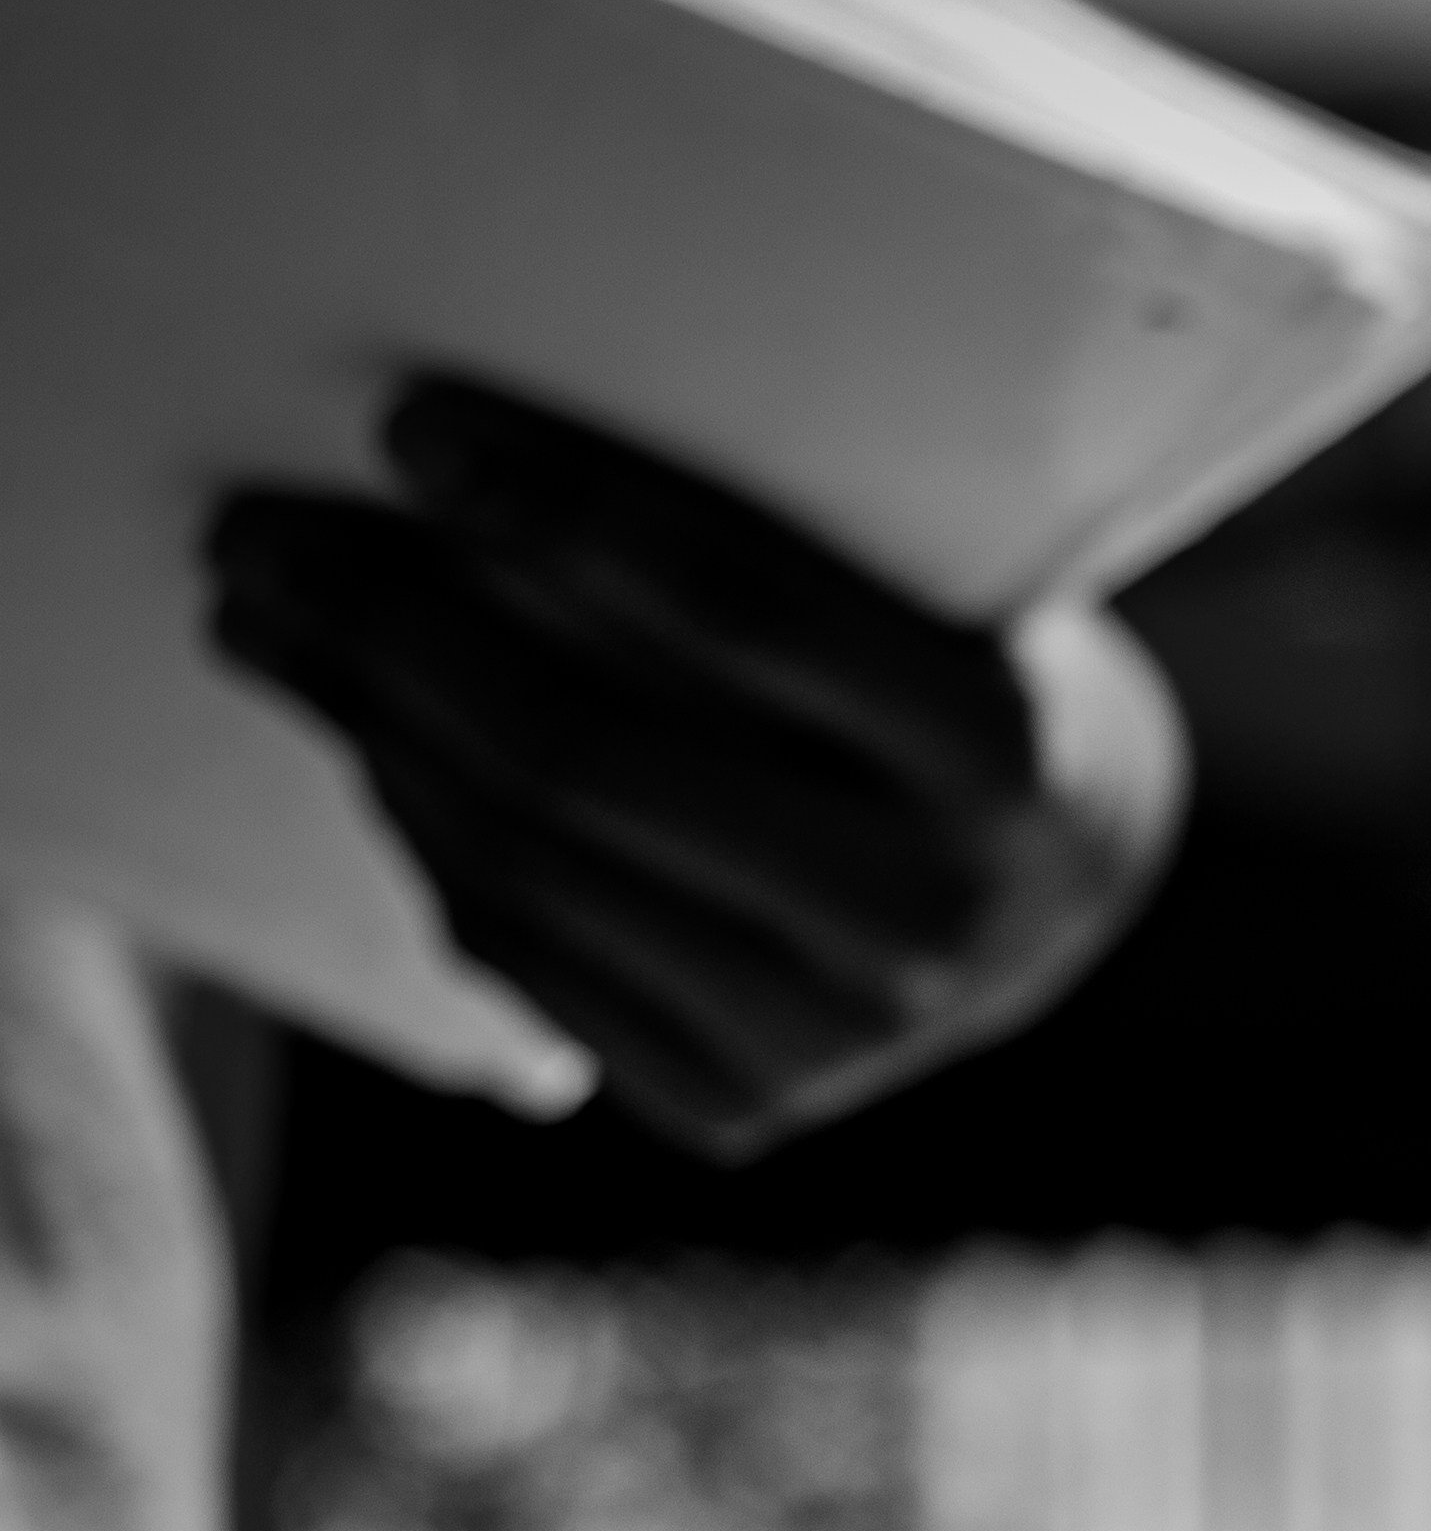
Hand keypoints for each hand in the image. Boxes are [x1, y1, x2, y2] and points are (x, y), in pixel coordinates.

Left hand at [203, 376, 1181, 1156]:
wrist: (1064, 878)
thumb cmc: (968, 667)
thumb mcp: (931, 586)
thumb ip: (771, 541)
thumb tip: (470, 464)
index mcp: (1002, 756)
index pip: (734, 606)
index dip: (554, 506)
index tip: (411, 425)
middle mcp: (924, 916)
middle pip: (590, 755)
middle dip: (394, 625)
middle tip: (265, 532)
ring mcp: (833, 1035)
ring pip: (527, 867)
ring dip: (366, 727)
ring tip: (274, 625)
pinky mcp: (741, 1104)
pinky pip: (522, 962)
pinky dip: (423, 842)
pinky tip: (375, 749)